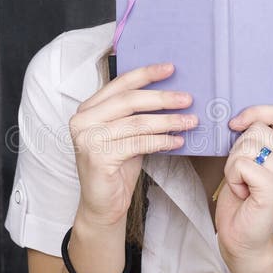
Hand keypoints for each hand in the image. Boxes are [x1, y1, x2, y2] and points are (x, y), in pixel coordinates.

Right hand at [69, 62, 195, 226]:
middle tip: (187, 98)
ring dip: (168, 121)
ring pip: (137, 123)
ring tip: (190, 121)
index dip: (146, 74)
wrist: (103, 204)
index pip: (120, 85)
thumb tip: (171, 96)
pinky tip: (178, 141)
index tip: (170, 68)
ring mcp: (88, 139)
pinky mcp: (98, 157)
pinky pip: (139, 143)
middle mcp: (83, 121)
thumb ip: (136, 115)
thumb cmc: (116, 168)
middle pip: (129, 101)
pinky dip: (162, 141)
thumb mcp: (125, 135)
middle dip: (162, 98)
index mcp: (87, 109)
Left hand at [215, 105, 272, 266]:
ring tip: (244, 185)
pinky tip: (243, 193)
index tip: (236, 125)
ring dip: (234, 166)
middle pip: (257, 130)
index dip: (254, 113)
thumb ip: (255, 136)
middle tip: (244, 174)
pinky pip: (242, 164)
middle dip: (238, 150)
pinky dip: (233, 178)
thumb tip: (240, 118)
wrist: (242, 236)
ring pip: (247, 146)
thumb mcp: (252, 158)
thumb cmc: (245, 197)